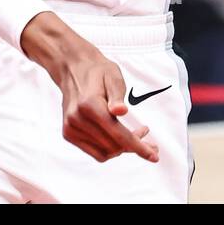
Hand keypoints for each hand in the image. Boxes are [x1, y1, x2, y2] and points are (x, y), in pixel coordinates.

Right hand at [22, 14, 159, 163]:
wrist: (72, 68)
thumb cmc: (97, 71)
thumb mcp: (112, 75)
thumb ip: (117, 94)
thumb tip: (121, 111)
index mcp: (89, 104)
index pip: (118, 134)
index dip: (138, 147)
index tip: (154, 157)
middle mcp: (77, 119)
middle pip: (114, 145)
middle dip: (134, 145)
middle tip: (146, 133)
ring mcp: (71, 128)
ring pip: (106, 153)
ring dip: (123, 148)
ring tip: (135, 134)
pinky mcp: (69, 133)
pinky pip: (96, 152)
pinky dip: (110, 149)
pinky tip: (118, 136)